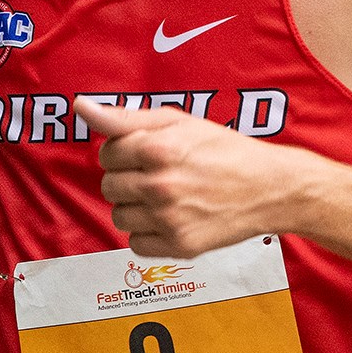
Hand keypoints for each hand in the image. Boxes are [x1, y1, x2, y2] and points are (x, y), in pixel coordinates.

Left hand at [76, 97, 312, 257]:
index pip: (107, 154)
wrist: (271, 188)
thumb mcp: (179, 122)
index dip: (125, 151)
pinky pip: (135, 244)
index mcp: (157, 149)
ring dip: (135, 207)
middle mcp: (159, 186)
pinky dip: (148, 233)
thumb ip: (124, 117)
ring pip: (119, 217)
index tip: (147, 152)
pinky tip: (171, 218)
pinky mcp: (178, 246)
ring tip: (166, 196)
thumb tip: (80, 106)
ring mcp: (168, 219)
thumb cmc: (224, 149)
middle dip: (128, 178)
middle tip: (160, 173)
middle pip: (109, 186)